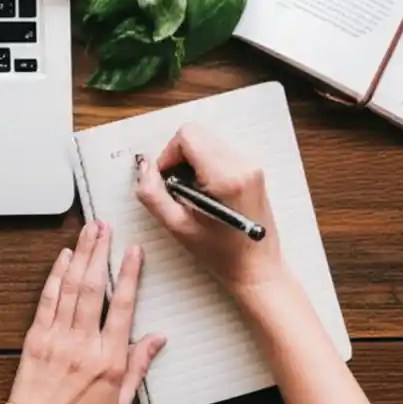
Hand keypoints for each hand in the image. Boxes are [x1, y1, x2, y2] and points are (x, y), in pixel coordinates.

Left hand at [2, 223, 165, 403]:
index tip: (134, 251)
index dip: (129, 274)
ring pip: (71, 287)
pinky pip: (47, 299)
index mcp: (109, 359)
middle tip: (105, 228)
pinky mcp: (36, 337)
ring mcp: (58, 338)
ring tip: (88, 232)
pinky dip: (55, 275)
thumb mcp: (121, 401)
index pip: (123, 306)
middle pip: (94, 288)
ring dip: (80, 255)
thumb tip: (158, 339)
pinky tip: (63, 257)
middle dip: (100, 252)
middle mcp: (84, 344)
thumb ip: (138, 366)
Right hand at [135, 123, 285, 292]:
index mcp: (226, 177)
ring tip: (193, 193)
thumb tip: (144, 168)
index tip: (167, 180)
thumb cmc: (221, 254)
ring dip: (192, 162)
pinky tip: (206, 193)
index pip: (188, 136)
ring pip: (207, 141)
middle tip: (178, 188)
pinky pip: (219, 152)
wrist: (258, 269)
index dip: (168, 154)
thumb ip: (153, 194)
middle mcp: (243, 164)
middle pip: (197, 134)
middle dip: (179, 157)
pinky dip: (205, 166)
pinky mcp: (253, 171)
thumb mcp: (177, 226)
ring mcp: (251, 166)